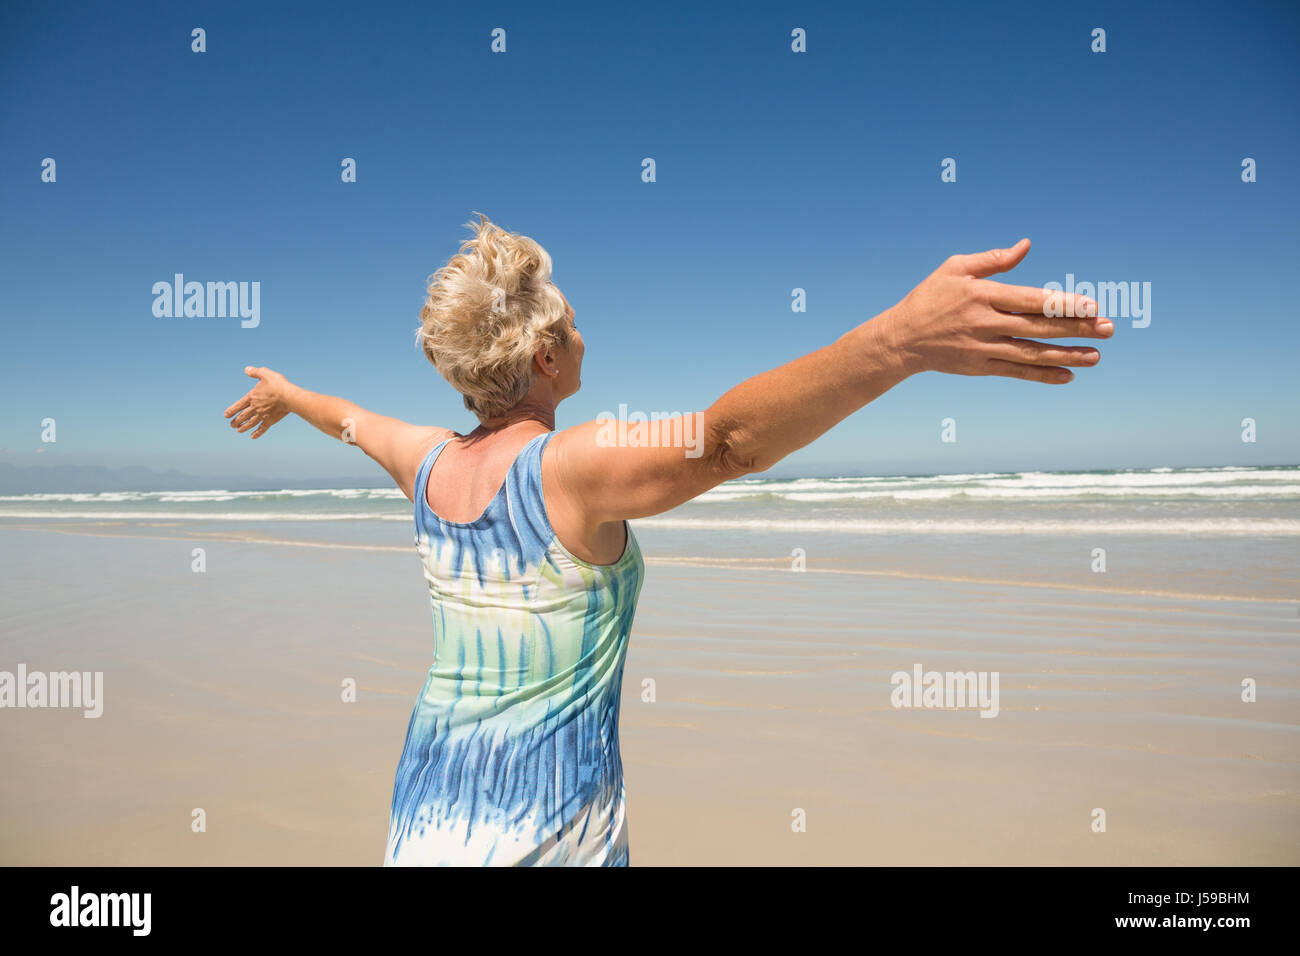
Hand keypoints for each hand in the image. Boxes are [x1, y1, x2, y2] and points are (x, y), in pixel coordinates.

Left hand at [224, 366, 292, 438]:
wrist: (289, 397)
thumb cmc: (278, 384)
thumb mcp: (265, 374)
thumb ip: (255, 372)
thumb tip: (246, 369)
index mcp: (252, 397)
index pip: (238, 405)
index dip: (231, 411)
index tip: (226, 415)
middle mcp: (255, 408)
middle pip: (243, 416)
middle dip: (236, 421)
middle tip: (232, 425)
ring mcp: (262, 415)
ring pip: (250, 423)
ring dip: (243, 428)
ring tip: (238, 430)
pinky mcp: (271, 420)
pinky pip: (262, 428)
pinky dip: (257, 433)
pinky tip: (252, 436)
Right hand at [879, 239, 1112, 383]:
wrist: (901, 339)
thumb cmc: (930, 297)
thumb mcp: (956, 268)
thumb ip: (993, 259)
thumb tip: (1026, 246)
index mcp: (982, 294)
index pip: (1031, 300)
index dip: (1063, 304)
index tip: (1092, 306)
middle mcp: (985, 323)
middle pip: (1038, 327)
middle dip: (1077, 329)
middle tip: (1109, 329)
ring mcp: (983, 348)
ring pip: (1032, 354)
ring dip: (1067, 355)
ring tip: (1096, 356)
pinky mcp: (980, 367)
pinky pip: (1017, 373)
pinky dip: (1043, 376)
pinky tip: (1068, 375)